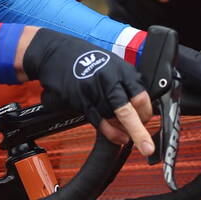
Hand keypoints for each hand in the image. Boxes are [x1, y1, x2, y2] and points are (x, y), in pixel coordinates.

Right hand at [20, 28, 155, 156]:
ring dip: (121, 130)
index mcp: (121, 70)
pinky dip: (108, 131)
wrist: (53, 52)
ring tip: (126, 136)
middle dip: (138, 131)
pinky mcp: (79, 99)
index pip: (141, 96)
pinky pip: (97, 120)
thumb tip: (138, 106)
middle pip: (128, 110)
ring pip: (111, 117)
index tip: (146, 121)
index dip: (146, 113)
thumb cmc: (82, 57)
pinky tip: (115, 136)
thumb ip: (124, 83)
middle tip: (147, 147)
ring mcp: (93, 90)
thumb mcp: (110, 63)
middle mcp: (109, 79)